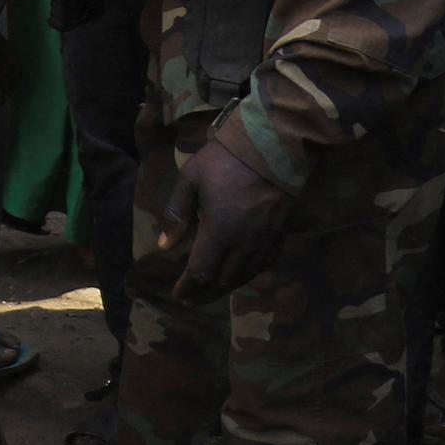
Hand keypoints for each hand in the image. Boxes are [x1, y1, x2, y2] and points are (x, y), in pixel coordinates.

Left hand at [158, 133, 294, 303]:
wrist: (272, 146)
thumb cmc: (225, 160)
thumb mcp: (191, 178)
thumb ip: (176, 213)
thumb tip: (164, 244)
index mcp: (220, 230)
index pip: (202, 272)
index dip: (188, 287)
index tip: (178, 294)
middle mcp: (244, 243)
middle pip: (224, 281)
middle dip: (206, 293)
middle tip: (192, 298)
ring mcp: (265, 240)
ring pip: (245, 276)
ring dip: (227, 287)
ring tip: (212, 291)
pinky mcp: (280, 233)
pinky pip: (265, 264)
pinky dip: (250, 275)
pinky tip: (242, 274)